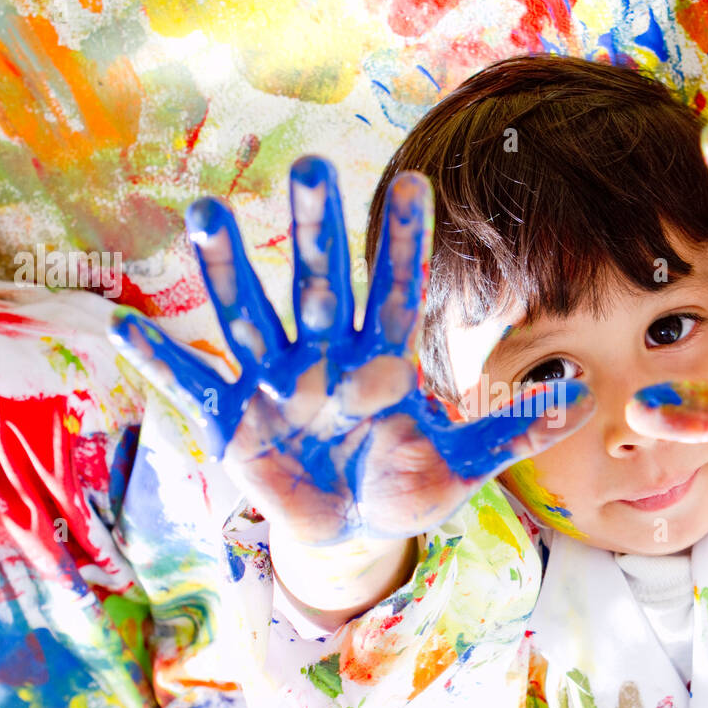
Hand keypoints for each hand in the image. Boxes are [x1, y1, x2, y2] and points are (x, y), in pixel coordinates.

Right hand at [110, 156, 593, 544]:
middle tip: (307, 172)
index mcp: (379, 360)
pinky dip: (164, 362)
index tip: (415, 187)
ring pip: (251, 318)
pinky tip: (124, 326)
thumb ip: (512, 429)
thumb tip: (583, 393)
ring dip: (227, 273)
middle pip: (317, 286)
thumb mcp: (461, 464)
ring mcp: (273, 384)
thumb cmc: (404, 488)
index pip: (393, 291)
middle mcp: (323, 357)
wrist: (352, 535)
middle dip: (313, 236)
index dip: (401, 246)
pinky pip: (195, 386)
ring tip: (204, 215)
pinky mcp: (234, 423)